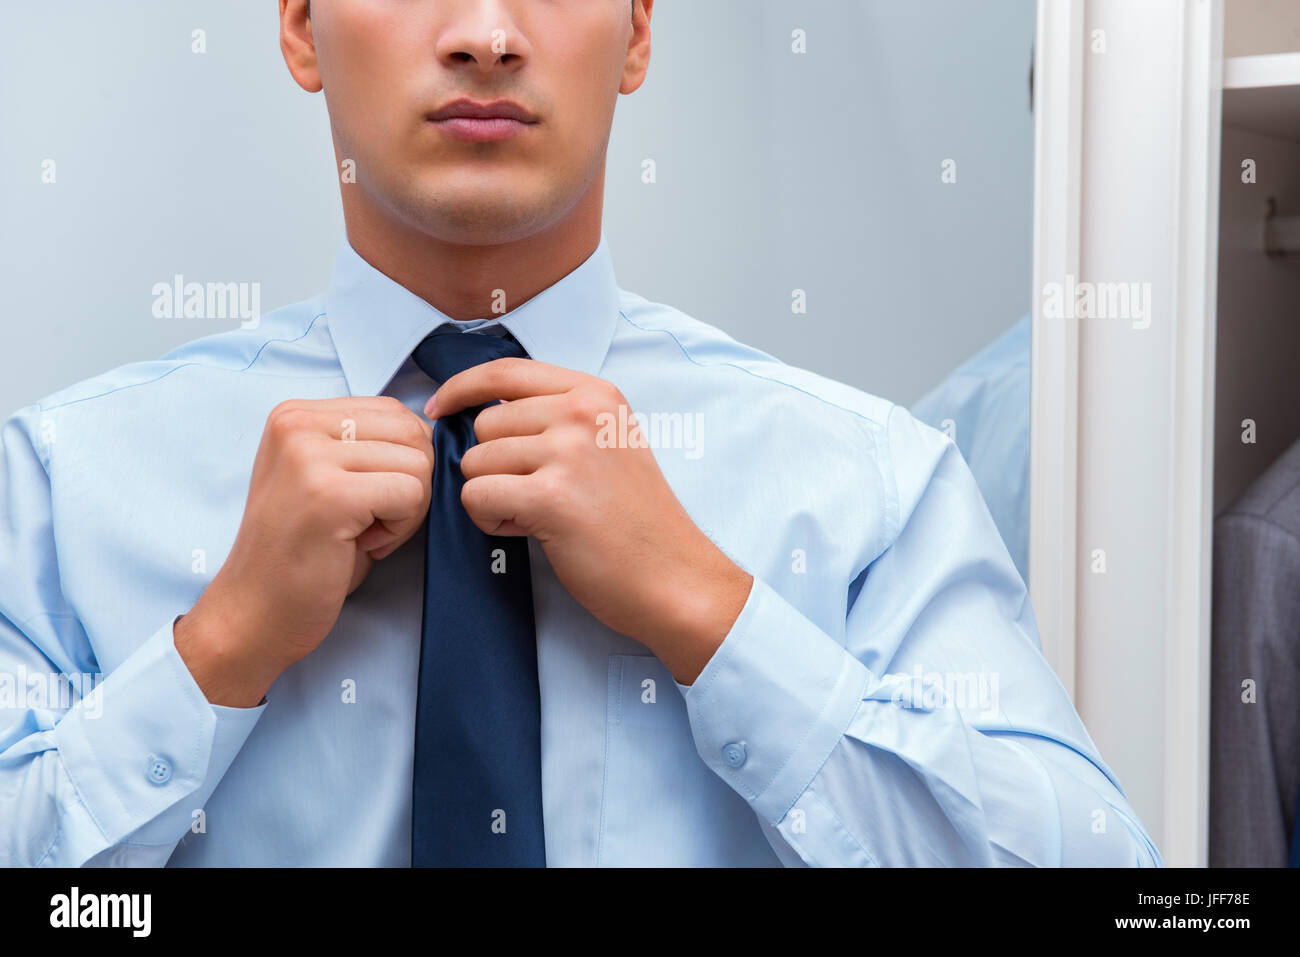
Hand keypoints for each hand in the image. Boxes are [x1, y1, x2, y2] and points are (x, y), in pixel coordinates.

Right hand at [175, 396, 434, 706]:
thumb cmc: (303, 552)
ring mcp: (309, 456)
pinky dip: (402, 528)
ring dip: (407, 509)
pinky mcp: (329, 494)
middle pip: (413, 434)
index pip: (395, 412)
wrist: (254, 613)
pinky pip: (411, 494)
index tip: (364, 500)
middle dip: (410, 484)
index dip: (400, 463)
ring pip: (419, 464)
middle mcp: (296, 424)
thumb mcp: (328, 477)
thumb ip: (365, 445)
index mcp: (295, 414)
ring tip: (363, 534)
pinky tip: (363, 545)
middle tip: (370, 522)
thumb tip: (433, 431)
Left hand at [428, 360, 751, 683]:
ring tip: (538, 516)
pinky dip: (491, 519)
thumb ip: (558, 418)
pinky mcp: (550, 496)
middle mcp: (582, 413)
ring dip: (493, 495)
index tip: (439, 406)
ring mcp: (568, 452)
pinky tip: (528, 530)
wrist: (674, 576)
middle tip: (534, 496)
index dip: (462, 387)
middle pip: (485, 424)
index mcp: (596, 394)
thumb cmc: (638, 522)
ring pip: (476, 461)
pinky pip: (477, 496)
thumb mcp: (609, 444)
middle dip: (494, 465)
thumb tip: (487, 412)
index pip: (506, 371)